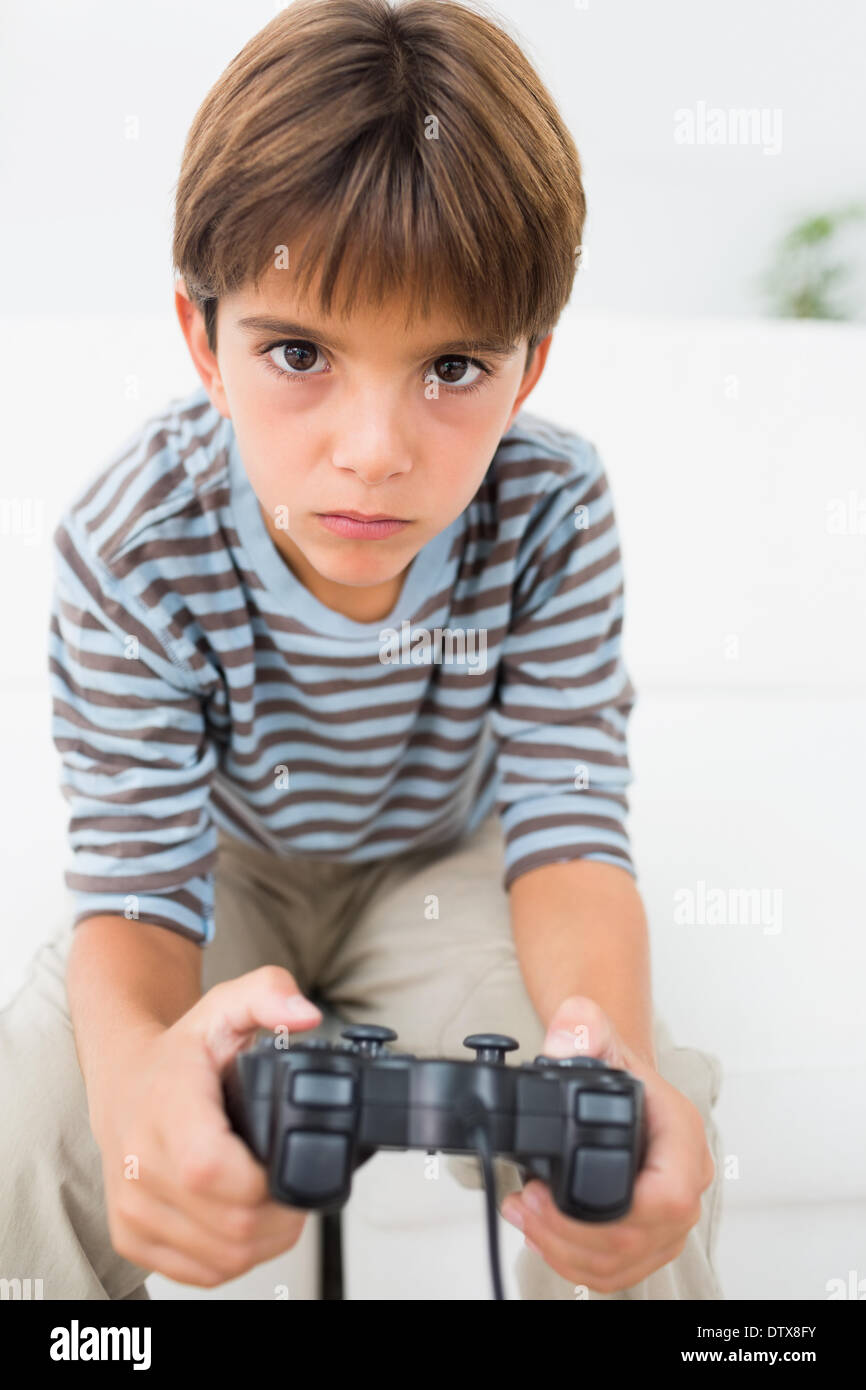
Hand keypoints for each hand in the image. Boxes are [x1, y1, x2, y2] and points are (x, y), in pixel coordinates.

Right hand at [92, 966, 323, 1287]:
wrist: (123, 1079)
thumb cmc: (180, 1052)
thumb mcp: (226, 1005)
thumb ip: (269, 993)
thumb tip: (307, 1014)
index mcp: (166, 1110)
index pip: (213, 1172)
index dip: (267, 1181)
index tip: (288, 1158)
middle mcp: (139, 1165)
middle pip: (232, 1226)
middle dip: (282, 1212)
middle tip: (294, 1179)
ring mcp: (132, 1208)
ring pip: (223, 1257)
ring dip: (264, 1238)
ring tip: (271, 1197)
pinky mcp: (131, 1238)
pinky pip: (202, 1272)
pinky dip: (235, 1255)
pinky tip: (241, 1218)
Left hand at [501, 995, 714, 1292]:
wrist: (618, 1082)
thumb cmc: (614, 1066)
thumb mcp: (595, 1034)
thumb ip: (580, 1027)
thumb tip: (567, 1033)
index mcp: (682, 1136)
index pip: (671, 1196)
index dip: (621, 1211)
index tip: (554, 1197)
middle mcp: (685, 1181)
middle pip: (642, 1239)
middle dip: (573, 1234)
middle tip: (526, 1206)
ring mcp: (670, 1216)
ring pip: (626, 1262)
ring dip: (566, 1251)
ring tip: (525, 1218)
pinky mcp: (648, 1237)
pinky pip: (618, 1271)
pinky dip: (575, 1263)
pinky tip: (543, 1238)